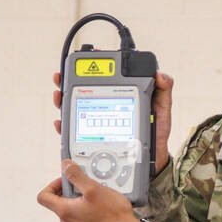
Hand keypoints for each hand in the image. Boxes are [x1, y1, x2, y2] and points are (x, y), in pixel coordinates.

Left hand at [37, 159, 143, 221]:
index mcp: (64, 212)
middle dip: (69, 191)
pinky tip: (101, 207)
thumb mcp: (94, 189)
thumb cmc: (112, 215)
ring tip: (95, 196)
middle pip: (58, 202)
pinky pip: (81, 218)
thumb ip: (77, 176)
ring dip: (79, 201)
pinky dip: (87, 210)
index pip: (43, 197)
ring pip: (71, 210)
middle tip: (85, 186)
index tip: (65, 181)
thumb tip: (65, 166)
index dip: (52, 185)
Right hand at [53, 70, 174, 173]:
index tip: (85, 60)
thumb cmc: (157, 134)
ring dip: (63, 101)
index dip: (93, 67)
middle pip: (84, 91)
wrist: (153, 161)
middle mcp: (106, 107)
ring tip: (58, 96)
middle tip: (60, 78)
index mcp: (121, 97)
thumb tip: (160, 75)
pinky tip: (61, 123)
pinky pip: (76, 132)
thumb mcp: (163, 111)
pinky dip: (66, 127)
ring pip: (76, 109)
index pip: (104, 79)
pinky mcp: (93, 139)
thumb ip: (163, 92)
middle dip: (68, 83)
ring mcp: (98, 123)